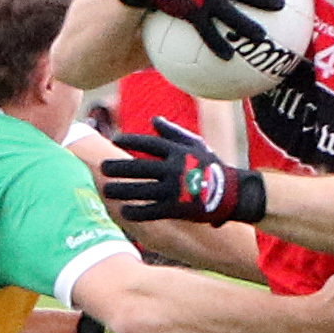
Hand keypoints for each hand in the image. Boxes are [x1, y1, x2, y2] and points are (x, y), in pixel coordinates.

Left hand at [101, 117, 264, 225]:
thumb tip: (154, 120)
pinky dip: (136, 212)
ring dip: (121, 190)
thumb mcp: (195, 144)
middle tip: (102, 168)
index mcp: (177, 151)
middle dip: (119, 168)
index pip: (149, 143)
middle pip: (139, 167)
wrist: (230, 193)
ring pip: (141, 190)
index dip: (130, 141)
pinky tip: (123, 212)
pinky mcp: (176, 209)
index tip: (115, 141)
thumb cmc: (210, 166)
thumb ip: (172, 133)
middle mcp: (174, 169)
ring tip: (106, 190)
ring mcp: (174, 190)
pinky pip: (151, 211)